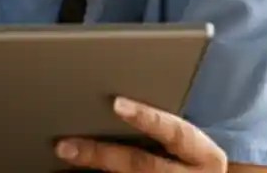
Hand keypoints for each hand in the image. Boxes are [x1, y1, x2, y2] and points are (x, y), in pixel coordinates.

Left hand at [55, 97, 227, 171]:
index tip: (116, 104)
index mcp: (204, 155)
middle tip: (64, 146)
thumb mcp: (188, 144)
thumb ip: (162, 128)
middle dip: (100, 155)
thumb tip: (111, 102)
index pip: (176, 132)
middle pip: (142, 165)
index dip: (147, 117)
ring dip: (91, 171)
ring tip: (62, 159)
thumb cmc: (190, 158)